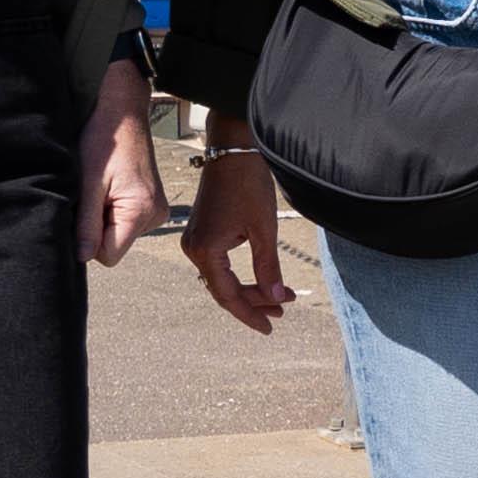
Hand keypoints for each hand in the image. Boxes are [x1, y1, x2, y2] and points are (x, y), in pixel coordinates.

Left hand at [78, 59, 166, 266]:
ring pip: (118, 234)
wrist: (123, 113)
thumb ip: (87, 224)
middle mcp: (155, 215)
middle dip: (97, 227)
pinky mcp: (153, 204)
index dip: (89, 241)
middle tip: (92, 194)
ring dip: (104, 217)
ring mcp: (156, 210)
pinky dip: (113, 209)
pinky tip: (110, 186)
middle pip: (114, 245)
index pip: (108, 255)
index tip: (83, 213)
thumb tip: (82, 258)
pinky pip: (126, 221)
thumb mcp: (87, 183)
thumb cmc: (104, 141)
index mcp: (141, 211)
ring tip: (102, 187)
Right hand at [184, 148, 295, 334]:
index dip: (250, 314)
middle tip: (283, 311)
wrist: (233, 149)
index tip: (271, 327)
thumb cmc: (248, 184)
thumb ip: (268, 266)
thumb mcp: (263, 228)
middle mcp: (193, 249)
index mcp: (205, 251)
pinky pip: (220, 265)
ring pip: (222, 278)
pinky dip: (241, 275)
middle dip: (254, 302)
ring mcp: (195, 241)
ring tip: (280, 297)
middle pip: (223, 290)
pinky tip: (262, 280)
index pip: (228, 295)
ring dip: (250, 289)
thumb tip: (276, 297)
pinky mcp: (202, 233)